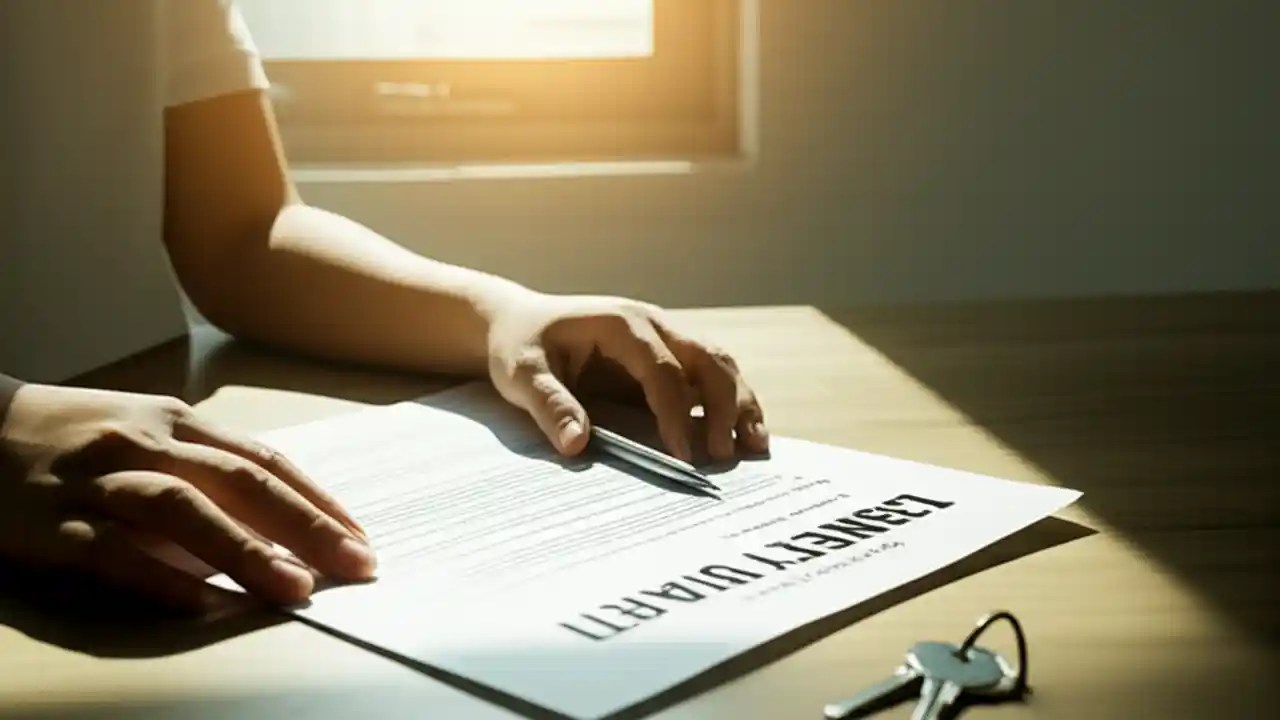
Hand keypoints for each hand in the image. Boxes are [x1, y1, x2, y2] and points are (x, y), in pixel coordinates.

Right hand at [0, 384, 374, 610]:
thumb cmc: (75, 436)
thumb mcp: (147, 436)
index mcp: (178, 423)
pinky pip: (112, 552)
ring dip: (247, 550)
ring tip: (295, 589)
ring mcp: (99, 480)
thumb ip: (205, 471)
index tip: (361, 537)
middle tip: (357, 565)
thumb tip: (278, 523)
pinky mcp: (52, 522)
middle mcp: (146, 443)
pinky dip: (160, 576)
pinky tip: (201, 602)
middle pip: (241, 483)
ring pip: (184, 511)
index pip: (265, 463)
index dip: (318, 501)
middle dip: (307, 526)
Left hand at [487, 294, 768, 461]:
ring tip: (755, 446)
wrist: (520, 323)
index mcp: (621, 324)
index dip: (674, 412)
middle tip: (724, 456)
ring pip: (720, 363)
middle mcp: (654, 324)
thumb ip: (549, 405)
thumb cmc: (520, 347)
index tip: (682, 455)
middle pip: (707, 359)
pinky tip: (745, 435)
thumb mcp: (521, 374)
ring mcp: (667, 337)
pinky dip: (733, 402)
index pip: (661, 369)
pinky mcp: (671, 356)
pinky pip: (712, 375)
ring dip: (740, 403)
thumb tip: (577, 444)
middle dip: (723, 406)